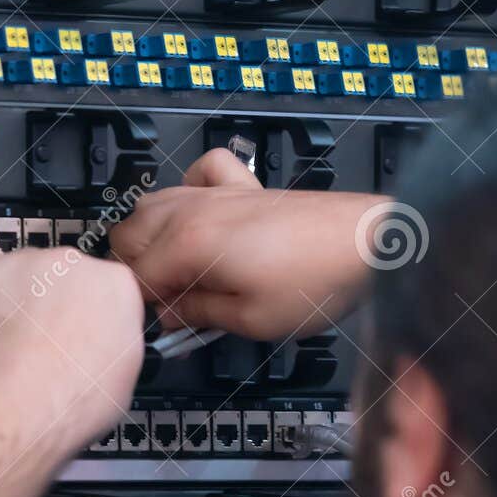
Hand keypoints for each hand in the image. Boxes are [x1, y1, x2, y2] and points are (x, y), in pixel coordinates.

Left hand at [0, 242, 143, 449]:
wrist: (20, 408)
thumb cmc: (70, 401)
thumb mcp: (124, 377)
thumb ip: (116, 340)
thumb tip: (106, 342)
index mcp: (114, 285)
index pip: (106, 285)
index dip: (91, 313)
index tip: (81, 330)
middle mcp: (71, 263)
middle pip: (63, 272)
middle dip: (53, 301)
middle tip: (42, 340)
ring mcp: (23, 262)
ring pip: (19, 268)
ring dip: (14, 294)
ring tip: (6, 337)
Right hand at [111, 148, 378, 340]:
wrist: (368, 242)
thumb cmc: (316, 283)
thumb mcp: (253, 319)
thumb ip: (199, 314)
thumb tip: (169, 315)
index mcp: (188, 245)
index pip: (134, 277)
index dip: (145, 307)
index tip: (167, 326)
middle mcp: (192, 209)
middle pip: (129, 235)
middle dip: (140, 270)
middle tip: (175, 301)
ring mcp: (215, 191)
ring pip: (153, 202)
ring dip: (155, 235)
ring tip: (186, 269)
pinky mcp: (243, 184)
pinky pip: (199, 170)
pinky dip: (191, 188)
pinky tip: (206, 214)